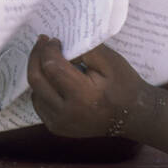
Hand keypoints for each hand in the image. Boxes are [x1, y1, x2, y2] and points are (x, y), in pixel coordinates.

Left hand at [28, 35, 146, 138]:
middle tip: (42, 42)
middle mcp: (67, 113)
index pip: (52, 67)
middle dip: (36, 56)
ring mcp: (60, 123)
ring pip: (34, 91)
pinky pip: (39, 103)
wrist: (132, 116)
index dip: (48, 50)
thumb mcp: (109, 61)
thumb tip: (59, 45)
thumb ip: (84, 49)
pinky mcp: (57, 128)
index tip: (53, 39)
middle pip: (36, 79)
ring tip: (49, 59)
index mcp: (82, 96)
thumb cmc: (123, 85)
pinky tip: (53, 79)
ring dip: (38, 72)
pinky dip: (42, 88)